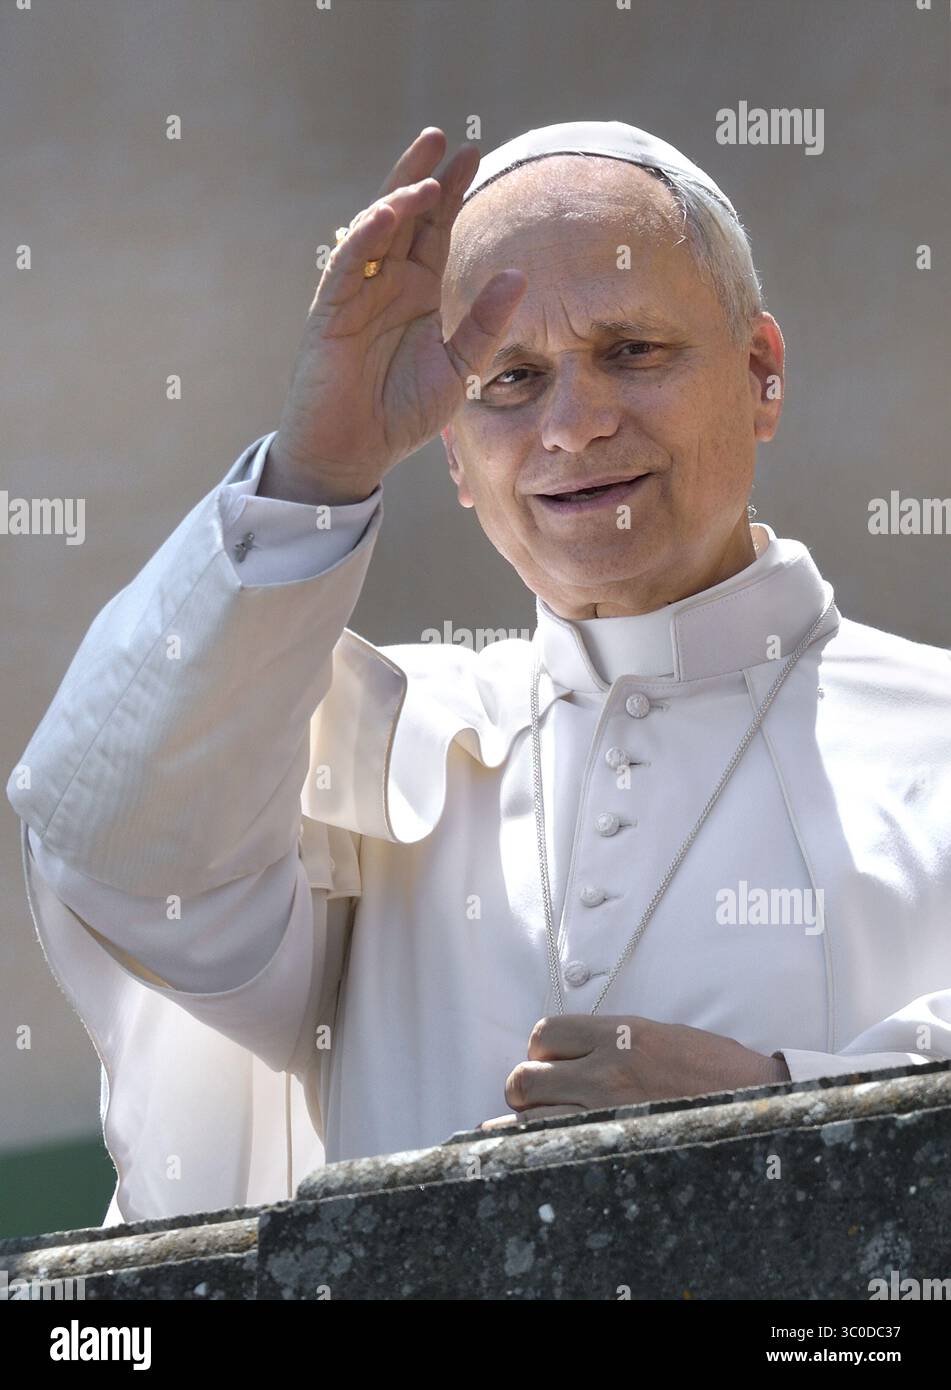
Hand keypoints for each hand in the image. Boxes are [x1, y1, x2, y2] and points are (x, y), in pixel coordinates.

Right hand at [263, 126, 526, 504]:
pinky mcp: (331, 314)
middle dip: (425, 177)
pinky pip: (348, 266)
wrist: (354, 453)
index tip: (473, 155)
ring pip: (375, 231)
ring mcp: (356, 295)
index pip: (435, 230)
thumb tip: (520, 275)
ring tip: (428, 171)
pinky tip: (389, 212)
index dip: (452, 193)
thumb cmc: (400, 414)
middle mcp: (386, 285)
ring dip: (399, 197)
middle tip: (446, 138)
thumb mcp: (458, 369)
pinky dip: (366, 237)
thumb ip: (485, 324)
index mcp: (417, 293)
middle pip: (405, 217)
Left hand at [478, 1015, 789, 1129]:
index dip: (542, 1052)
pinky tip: (547, 1156)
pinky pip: (551, 1151)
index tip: (556, 1066)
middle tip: (550, 1101)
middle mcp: (605, 1069)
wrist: (758, 1109)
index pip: (543, 1033)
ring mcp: (606, 1113)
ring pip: (528, 1121)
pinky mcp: (613, 1148)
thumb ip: (610, 1040)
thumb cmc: (713, 1071)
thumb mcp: (660, 1035)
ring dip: (532, 1126)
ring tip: (552, 1131)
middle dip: (529, 1091)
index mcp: (619, 1033)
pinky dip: (541, 1154)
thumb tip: (567, 1055)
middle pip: (524, 1078)